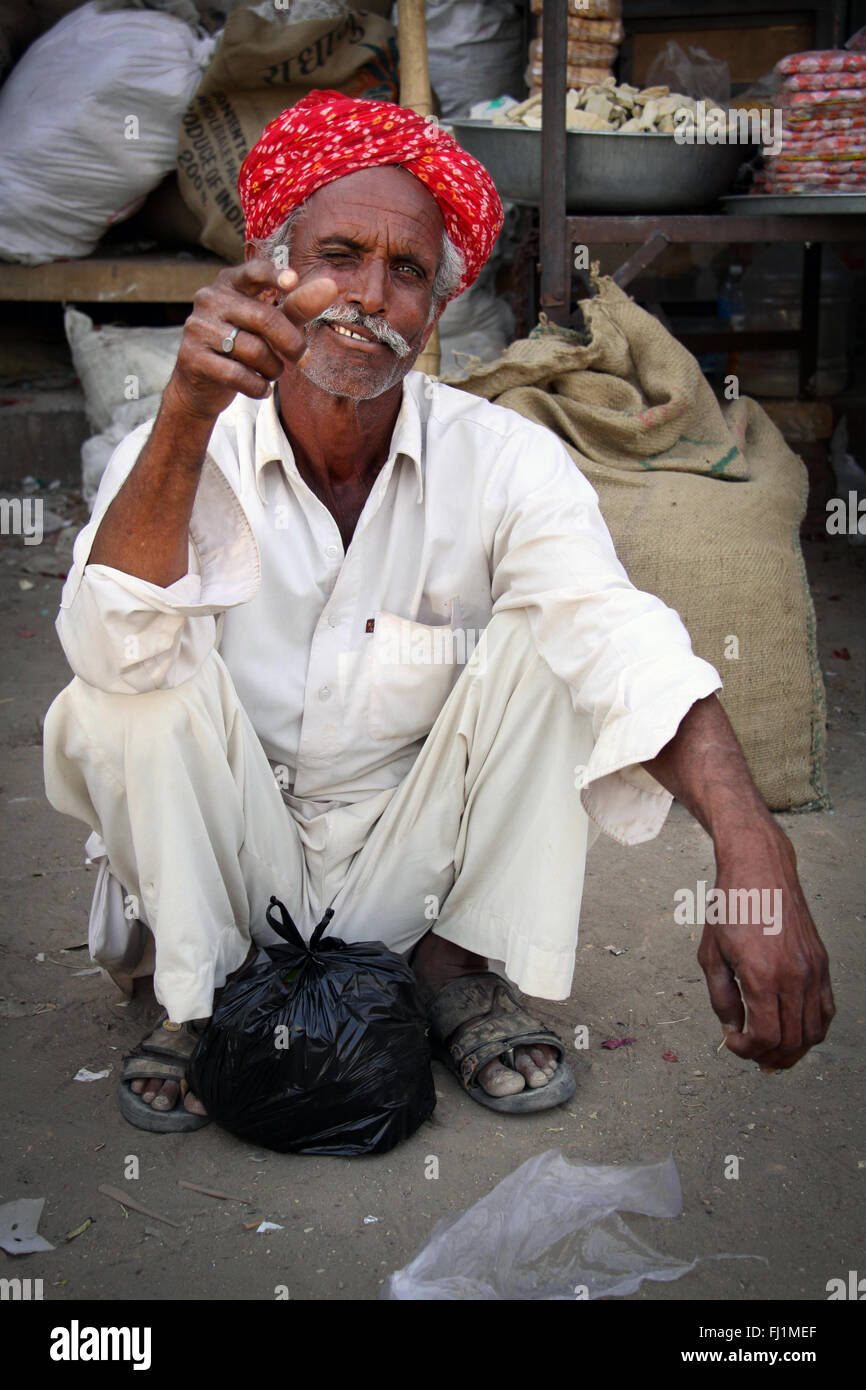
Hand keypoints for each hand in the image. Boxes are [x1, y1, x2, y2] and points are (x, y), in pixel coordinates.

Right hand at [166, 258, 337, 422]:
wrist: (199, 384)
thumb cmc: (241, 347)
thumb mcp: (269, 324)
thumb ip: (297, 306)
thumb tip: (331, 287)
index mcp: (229, 283)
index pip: (253, 271)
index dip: (274, 275)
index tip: (293, 281)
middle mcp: (210, 299)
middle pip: (264, 319)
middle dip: (291, 343)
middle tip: (303, 359)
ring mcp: (199, 328)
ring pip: (253, 350)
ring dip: (273, 368)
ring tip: (272, 373)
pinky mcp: (193, 357)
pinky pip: (238, 375)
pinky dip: (258, 386)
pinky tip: (261, 389)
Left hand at [697, 825, 834, 1070]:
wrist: (760, 870)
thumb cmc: (731, 907)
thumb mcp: (711, 955)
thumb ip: (721, 999)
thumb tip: (732, 1029)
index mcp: (762, 975)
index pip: (764, 1036)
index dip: (746, 1050)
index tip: (733, 1044)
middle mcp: (794, 976)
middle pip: (792, 1041)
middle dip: (769, 1056)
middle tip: (752, 1056)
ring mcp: (813, 970)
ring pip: (814, 1031)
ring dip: (794, 1049)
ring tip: (774, 1051)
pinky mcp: (822, 963)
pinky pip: (827, 1009)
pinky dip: (813, 1028)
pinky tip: (795, 1030)